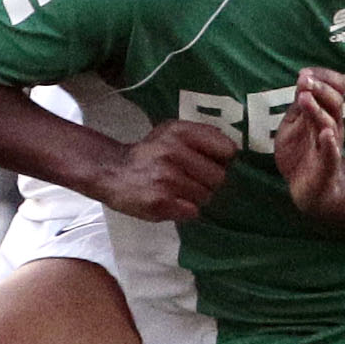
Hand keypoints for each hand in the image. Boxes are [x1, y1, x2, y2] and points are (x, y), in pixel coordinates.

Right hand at [92, 119, 238, 222]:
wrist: (110, 172)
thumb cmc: (147, 154)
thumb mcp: (171, 133)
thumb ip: (201, 136)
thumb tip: (234, 150)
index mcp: (179, 132)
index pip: (226, 150)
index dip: (223, 161)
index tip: (211, 163)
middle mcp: (174, 151)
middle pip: (219, 177)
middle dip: (209, 183)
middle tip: (190, 181)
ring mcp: (167, 178)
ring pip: (206, 196)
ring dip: (195, 198)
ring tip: (176, 191)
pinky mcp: (160, 202)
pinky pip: (193, 211)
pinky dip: (185, 210)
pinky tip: (171, 202)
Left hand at [273, 67, 344, 221]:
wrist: (307, 190)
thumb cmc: (302, 152)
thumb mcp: (295, 124)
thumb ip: (299, 105)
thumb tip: (302, 79)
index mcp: (326, 114)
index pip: (334, 90)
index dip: (323, 78)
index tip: (305, 72)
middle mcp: (332, 127)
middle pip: (335, 103)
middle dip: (320, 89)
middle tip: (304, 80)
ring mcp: (331, 147)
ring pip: (330, 124)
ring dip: (318, 110)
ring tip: (306, 98)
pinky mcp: (327, 167)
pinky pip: (332, 155)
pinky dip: (330, 144)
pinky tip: (326, 134)